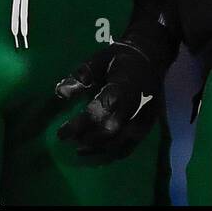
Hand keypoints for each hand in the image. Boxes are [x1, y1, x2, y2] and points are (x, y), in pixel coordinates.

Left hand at [55, 27, 172, 158]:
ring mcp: (143, 119)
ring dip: (97, 149)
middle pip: (108, 132)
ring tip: (79, 149)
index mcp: (122, 88)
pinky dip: (111, 153)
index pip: (98, 112)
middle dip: (86, 139)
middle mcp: (134, 108)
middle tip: (69, 140)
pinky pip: (129, 146)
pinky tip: (98, 152)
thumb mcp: (98, 60)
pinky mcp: (147, 126)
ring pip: (118, 143)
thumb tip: (61, 93)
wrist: (150, 58)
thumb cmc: (120, 58)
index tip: (61, 133)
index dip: (79, 125)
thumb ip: (81, 76)